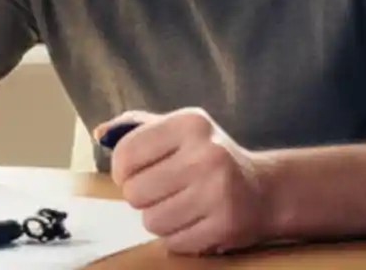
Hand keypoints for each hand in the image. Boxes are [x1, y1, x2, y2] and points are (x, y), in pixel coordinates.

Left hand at [95, 108, 277, 255]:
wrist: (264, 189)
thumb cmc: (210, 156)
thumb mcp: (179, 129)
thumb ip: (136, 127)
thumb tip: (100, 134)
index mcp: (190, 123)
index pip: (126, 153)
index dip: (121, 170)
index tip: (134, 173)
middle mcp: (206, 154)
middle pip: (134, 191)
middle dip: (141, 196)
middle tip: (161, 190)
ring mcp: (217, 191)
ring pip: (151, 220)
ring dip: (158, 218)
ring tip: (178, 205)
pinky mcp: (225, 225)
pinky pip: (173, 241)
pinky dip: (177, 236)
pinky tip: (194, 220)